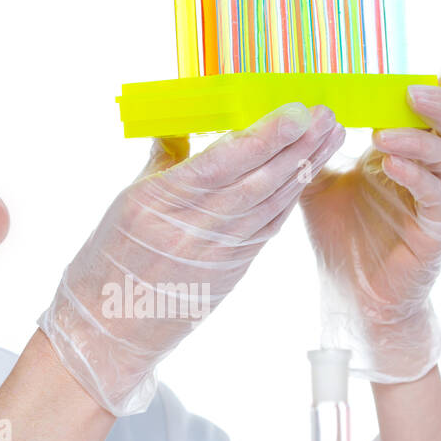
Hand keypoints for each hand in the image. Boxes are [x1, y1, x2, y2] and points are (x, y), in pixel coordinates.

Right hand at [39, 103, 344, 415]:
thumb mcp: (125, 202)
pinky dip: (289, 199)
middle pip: (258, 180)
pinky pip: (267, 228)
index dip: (264, 136)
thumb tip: (182, 125)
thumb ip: (163, 162)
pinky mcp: (232, 271)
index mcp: (161, 203)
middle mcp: (194, 228)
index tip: (296, 110)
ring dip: (306, 167)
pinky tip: (307, 174)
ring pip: (271, 203)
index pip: (223, 162)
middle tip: (328, 114)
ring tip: (331, 136)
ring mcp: (218, 253)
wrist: (108, 330)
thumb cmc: (108, 262)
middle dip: (299, 145)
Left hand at [299, 43, 440, 381]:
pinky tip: (391, 165)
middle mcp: (430, 169)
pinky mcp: (435, 231)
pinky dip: (416, 176)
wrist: (354, 295)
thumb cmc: (342, 233)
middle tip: (415, 89)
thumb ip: (315, 146)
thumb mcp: (319, 180)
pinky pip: (434, 197)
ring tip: (381, 133)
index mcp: (408, 149)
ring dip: (418, 139)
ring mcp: (437, 199)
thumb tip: (292, 107)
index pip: (435, 108)